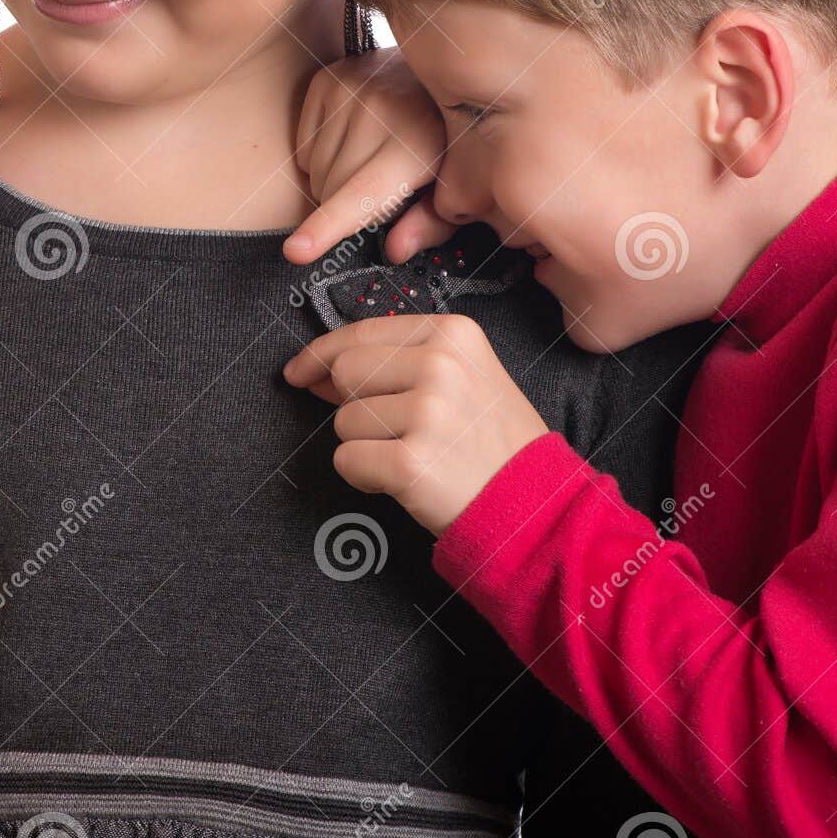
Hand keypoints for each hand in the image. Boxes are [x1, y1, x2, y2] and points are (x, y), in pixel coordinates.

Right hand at [283, 47, 456, 265]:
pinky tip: (352, 139)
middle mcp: (381, 111)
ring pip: (313, 171)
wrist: (446, 70)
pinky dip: (319, 155)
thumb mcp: (456, 187)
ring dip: (331, 180)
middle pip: (330, 190)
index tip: (295, 251)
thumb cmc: (448, 139)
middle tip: (382, 189)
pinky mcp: (328, 79)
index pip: (363, 194)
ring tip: (369, 157)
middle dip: (346, 207)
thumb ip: (430, 224)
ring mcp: (350, 90)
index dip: (328, 226)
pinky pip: (303, 145)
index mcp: (420, 144)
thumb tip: (394, 251)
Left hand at [283, 315, 548, 534]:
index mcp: (453, 333)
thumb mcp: (463, 377)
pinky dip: (363, 476)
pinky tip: (403, 480)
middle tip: (394, 430)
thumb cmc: (491, 442)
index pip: (361, 332)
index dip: (321, 353)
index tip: (299, 372)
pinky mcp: (411, 462)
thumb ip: (398, 362)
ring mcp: (428, 413)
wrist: (537, 505)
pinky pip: (346, 460)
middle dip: (353, 405)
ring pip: (343, 420)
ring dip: (364, 444)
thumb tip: (318, 370)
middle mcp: (441, 365)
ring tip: (414, 455)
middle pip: (345, 372)